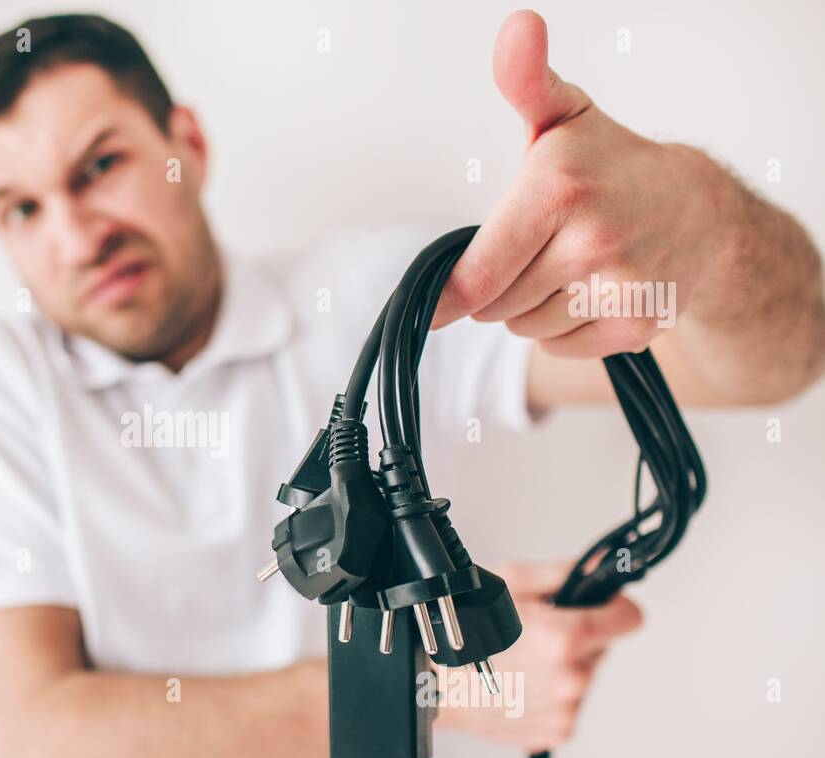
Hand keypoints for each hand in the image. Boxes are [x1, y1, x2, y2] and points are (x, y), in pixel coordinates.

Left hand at [433, 10, 729, 358]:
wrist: (704, 215)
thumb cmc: (613, 166)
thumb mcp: (564, 117)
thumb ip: (526, 80)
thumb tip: (517, 27)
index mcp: (559, 189)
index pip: (476, 276)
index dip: (446, 299)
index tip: (433, 305)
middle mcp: (591, 241)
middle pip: (495, 306)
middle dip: (500, 286)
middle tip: (535, 249)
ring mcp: (619, 287)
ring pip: (525, 329)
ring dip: (530, 308)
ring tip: (568, 266)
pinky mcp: (636, 326)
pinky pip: (560, 347)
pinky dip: (563, 330)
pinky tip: (592, 292)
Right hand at [433, 560, 642, 751]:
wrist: (428, 683)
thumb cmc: (460, 632)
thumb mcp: (510, 582)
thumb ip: (565, 573)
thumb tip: (600, 565)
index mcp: (565, 639)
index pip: (629, 618)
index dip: (612, 606)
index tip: (595, 606)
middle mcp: (571, 680)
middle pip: (600, 648)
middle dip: (575, 638)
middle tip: (533, 634)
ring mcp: (565, 711)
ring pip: (581, 676)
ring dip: (560, 668)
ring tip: (519, 661)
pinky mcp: (556, 732)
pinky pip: (567, 704)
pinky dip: (548, 694)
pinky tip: (518, 684)